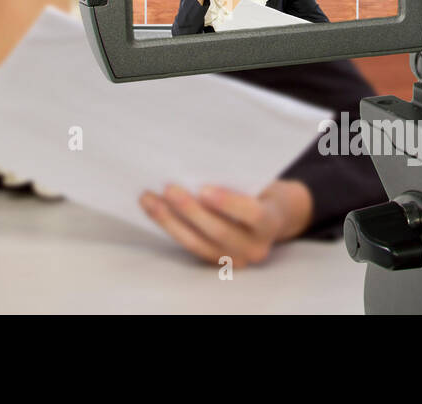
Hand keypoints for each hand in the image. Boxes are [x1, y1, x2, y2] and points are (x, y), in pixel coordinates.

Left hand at [139, 180, 313, 267]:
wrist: (273, 215)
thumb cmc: (261, 188)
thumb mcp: (259, 180)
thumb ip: (238, 177)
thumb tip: (196, 160)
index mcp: (271, 222)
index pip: (253, 215)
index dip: (229, 204)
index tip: (204, 189)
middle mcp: (255, 247)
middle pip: (220, 232)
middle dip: (190, 211)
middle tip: (168, 188)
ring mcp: (233, 259)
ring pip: (197, 243)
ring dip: (169, 220)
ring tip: (148, 198)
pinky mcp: (214, 260)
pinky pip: (188, 244)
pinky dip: (169, 225)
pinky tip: (153, 208)